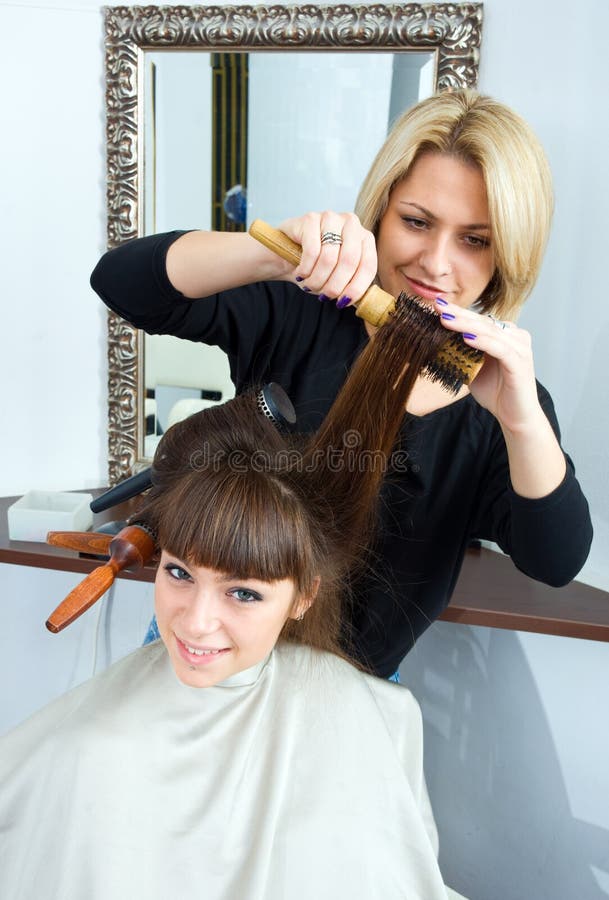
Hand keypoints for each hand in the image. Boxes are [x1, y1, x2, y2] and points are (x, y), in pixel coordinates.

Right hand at [277, 212, 376, 305]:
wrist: (286, 254)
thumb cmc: (316, 267)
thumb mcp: (337, 278)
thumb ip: (351, 286)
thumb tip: (355, 301)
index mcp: (365, 238)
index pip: (368, 265)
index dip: (356, 287)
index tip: (343, 302)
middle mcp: (352, 223)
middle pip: (349, 261)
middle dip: (335, 285)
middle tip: (325, 296)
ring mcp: (331, 218)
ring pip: (329, 258)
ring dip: (317, 279)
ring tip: (309, 285)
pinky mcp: (310, 219)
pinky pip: (311, 251)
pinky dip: (305, 269)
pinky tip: (300, 274)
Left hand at [434, 297, 542, 432]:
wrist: (515, 417)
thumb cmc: (495, 393)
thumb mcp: (473, 369)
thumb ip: (461, 354)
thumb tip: (437, 343)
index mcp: (504, 336)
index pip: (478, 320)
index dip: (458, 312)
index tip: (436, 306)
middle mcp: (514, 337)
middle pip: (483, 322)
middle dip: (458, 314)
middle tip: (438, 307)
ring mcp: (519, 348)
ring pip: (489, 332)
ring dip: (466, 325)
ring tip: (446, 320)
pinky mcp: (520, 362)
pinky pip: (500, 348)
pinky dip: (483, 342)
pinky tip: (466, 338)